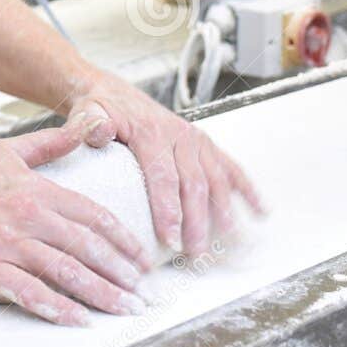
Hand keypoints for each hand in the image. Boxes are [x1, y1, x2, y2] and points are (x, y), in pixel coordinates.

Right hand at [0, 124, 155, 325]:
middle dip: (122, 273)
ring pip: (66, 271)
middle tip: (143, 292)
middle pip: (88, 247)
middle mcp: (27, 215)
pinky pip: (28, 291)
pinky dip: (57, 307)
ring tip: (123, 308)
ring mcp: (6, 242)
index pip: (94, 216)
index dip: (123, 240)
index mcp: (36, 188)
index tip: (142, 258)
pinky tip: (77, 319)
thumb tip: (84, 127)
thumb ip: (50, 144)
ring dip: (101, 293)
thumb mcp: (7, 150)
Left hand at [64, 78, 265, 258]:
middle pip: (194, 184)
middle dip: (198, 222)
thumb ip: (90, 124)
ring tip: (226, 245)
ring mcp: (195, 140)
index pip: (163, 176)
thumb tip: (100, 132)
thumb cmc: (99, 110)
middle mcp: (178, 136)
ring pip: (215, 180)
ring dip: (223, 213)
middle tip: (196, 254)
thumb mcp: (87, 113)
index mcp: (150, 133)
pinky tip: (260, 211)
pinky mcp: (204, 144)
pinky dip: (247, 189)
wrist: (112, 93)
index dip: (169, 210)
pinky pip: (230, 167)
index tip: (171, 240)